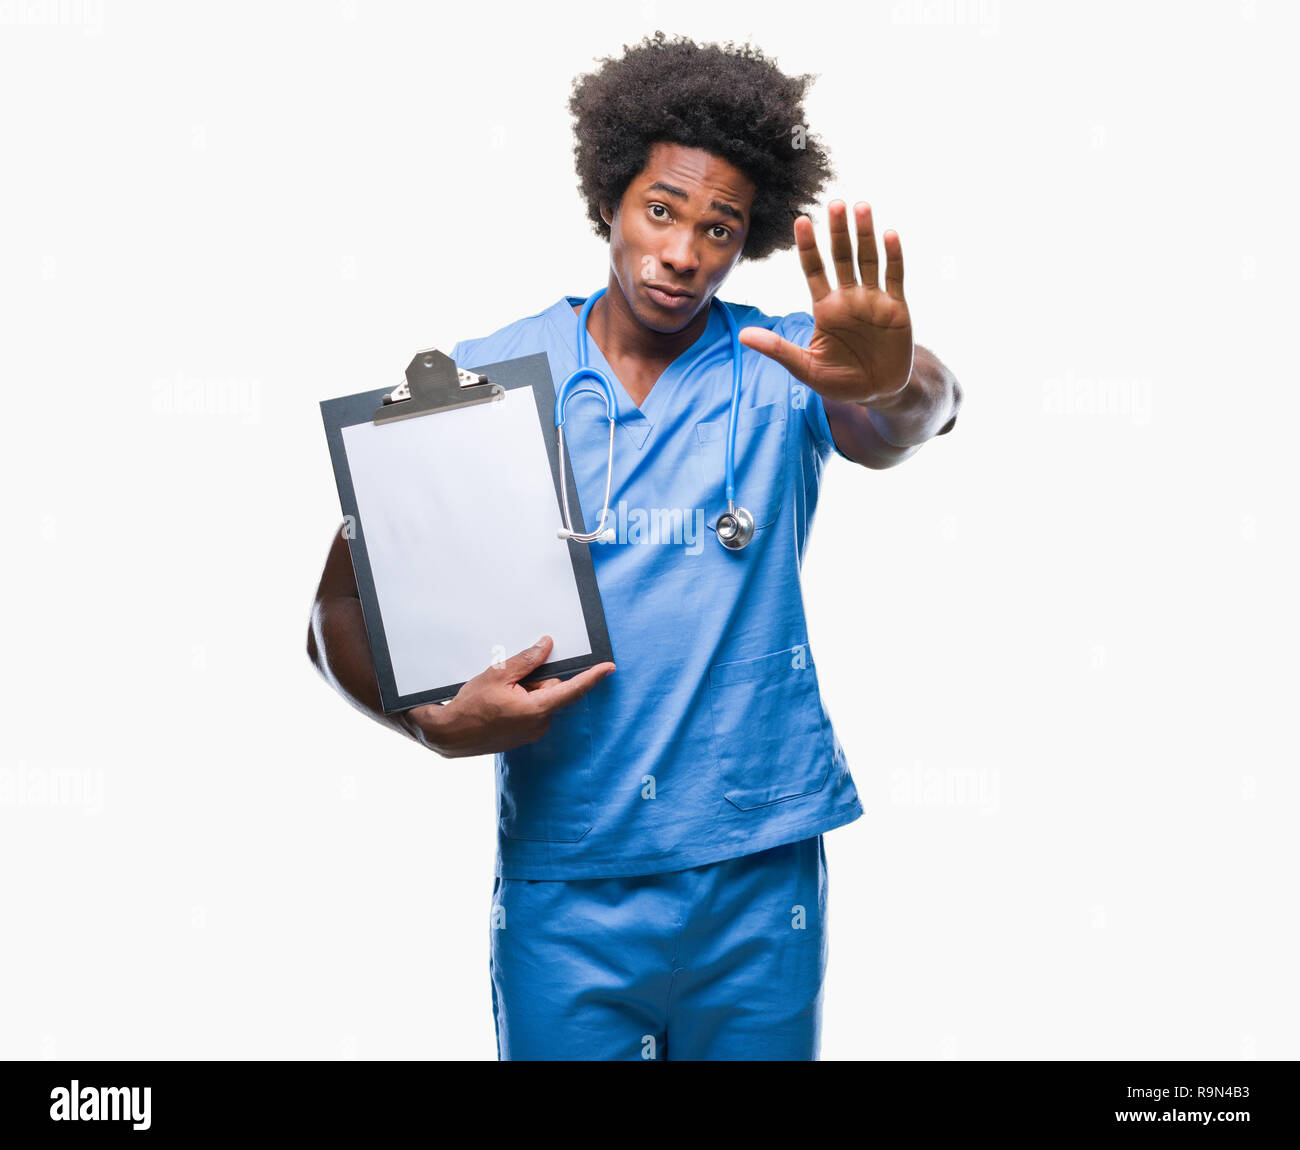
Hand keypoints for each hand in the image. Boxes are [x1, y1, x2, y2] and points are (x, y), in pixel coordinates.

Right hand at [403, 635, 614, 758]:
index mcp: (536, 709)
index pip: (572, 689)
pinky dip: (521, 702)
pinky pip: (532, 711)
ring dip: (526, 691)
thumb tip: (547, 646)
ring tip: (500, 694)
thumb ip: (528, 660)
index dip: (592, 677)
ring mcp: (532, 732)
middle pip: (552, 690)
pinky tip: (500, 703)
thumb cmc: (470, 706)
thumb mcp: (498, 675)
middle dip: (536, 680)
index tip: (609, 668)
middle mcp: (539, 724)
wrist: (450, 734)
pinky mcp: (523, 736)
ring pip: (540, 700)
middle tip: (511, 679)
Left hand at [737, 200, 914, 407]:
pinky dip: (893, 256)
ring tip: (860, 207)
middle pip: (842, 258)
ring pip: (868, 260)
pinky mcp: (896, 308)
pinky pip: (894, 277)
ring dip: (865, 235)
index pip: (813, 270)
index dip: (808, 246)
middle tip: (835, 204)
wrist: (877, 393)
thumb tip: (743, 336)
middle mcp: (848, 298)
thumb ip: (778, 350)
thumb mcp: (805, 368)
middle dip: (838, 232)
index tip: (800, 220)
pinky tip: (889, 234)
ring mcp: (873, 300)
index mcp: (825, 308)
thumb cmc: (839, 381)